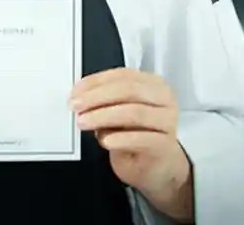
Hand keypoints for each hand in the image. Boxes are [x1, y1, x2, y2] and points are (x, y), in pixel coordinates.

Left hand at [70, 68, 191, 219]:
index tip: (76, 91)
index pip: (122, 76)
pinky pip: (142, 139)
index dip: (96, 81)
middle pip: (129, 90)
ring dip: (104, 116)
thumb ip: (104, 103)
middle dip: (97, 97)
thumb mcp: (118, 114)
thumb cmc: (138, 137)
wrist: (158, 168)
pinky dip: (120, 139)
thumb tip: (79, 97)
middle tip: (77, 105)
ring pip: (134, 113)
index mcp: (153, 84)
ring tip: (84, 122)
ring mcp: (167, 122)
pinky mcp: (165, 145)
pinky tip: (105, 140)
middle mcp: (164, 100)